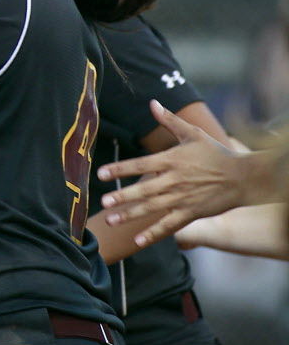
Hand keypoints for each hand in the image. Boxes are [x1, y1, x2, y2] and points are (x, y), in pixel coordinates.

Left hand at [97, 100, 250, 246]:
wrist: (243, 177)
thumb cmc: (215, 153)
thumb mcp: (193, 133)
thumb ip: (170, 120)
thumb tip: (152, 103)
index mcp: (171, 160)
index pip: (140, 165)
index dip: (120, 169)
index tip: (101, 174)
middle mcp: (174, 180)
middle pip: (144, 190)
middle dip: (123, 196)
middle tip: (104, 202)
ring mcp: (182, 198)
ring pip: (152, 209)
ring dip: (131, 215)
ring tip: (110, 220)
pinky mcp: (190, 213)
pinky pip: (169, 225)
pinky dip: (153, 234)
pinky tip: (137, 241)